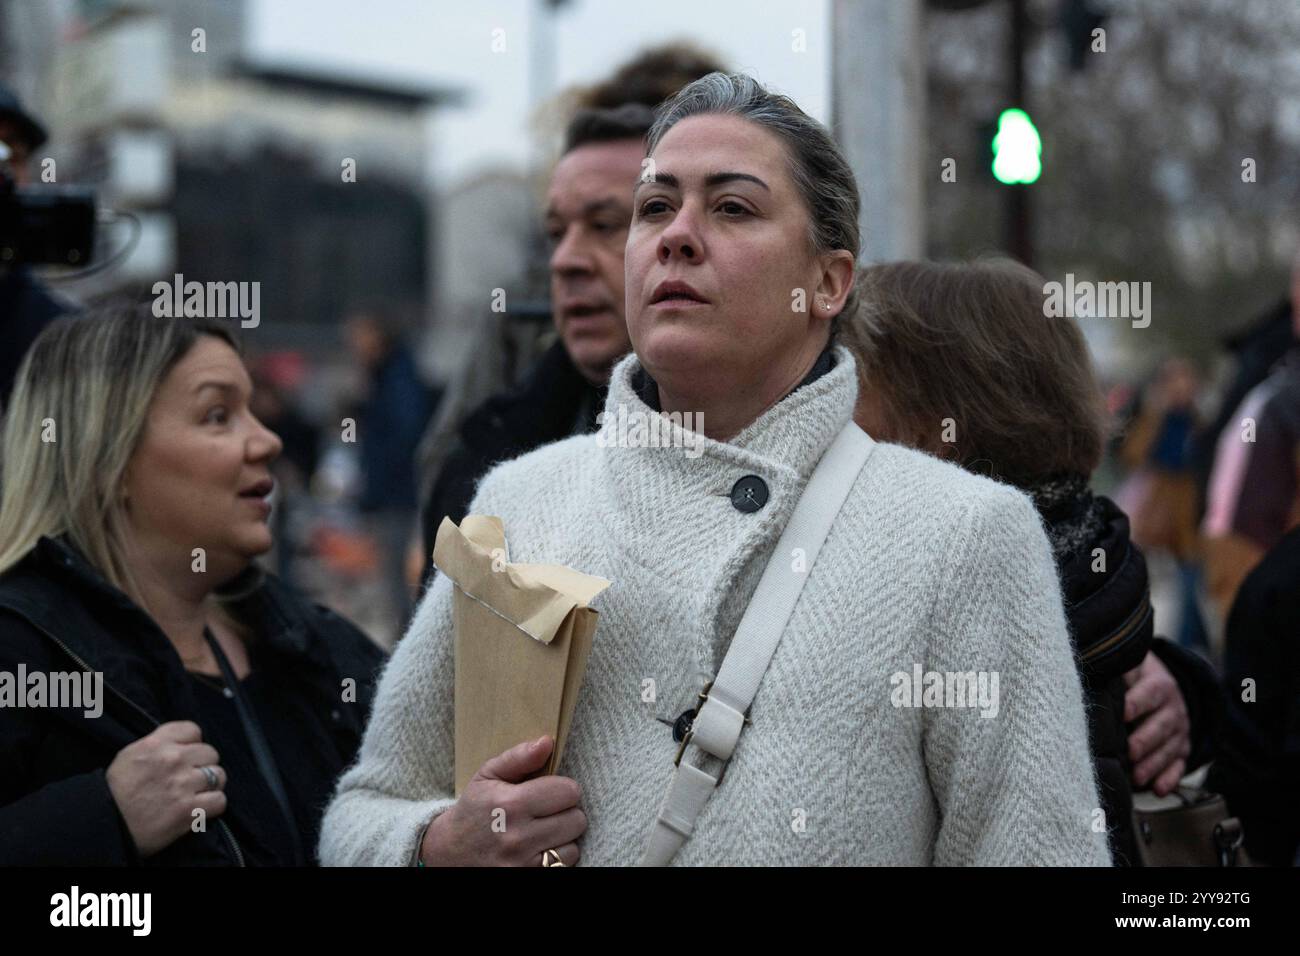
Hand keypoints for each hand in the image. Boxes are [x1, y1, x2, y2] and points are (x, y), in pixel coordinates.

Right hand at [106, 721, 226, 856]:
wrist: (105, 826)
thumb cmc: (114, 792)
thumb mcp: (130, 756)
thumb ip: (157, 745)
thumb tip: (181, 743)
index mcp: (156, 744)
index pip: (193, 730)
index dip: (193, 744)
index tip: (187, 754)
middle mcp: (173, 760)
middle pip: (210, 753)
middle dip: (203, 765)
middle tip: (192, 777)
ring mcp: (183, 785)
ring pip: (219, 776)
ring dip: (211, 785)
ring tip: (198, 793)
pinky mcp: (189, 810)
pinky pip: (220, 800)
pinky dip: (214, 805)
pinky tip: (202, 808)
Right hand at [418, 735, 585, 865]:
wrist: (450, 852)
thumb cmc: (474, 809)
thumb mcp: (488, 776)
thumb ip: (519, 757)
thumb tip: (548, 742)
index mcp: (510, 804)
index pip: (568, 791)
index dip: (563, 787)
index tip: (551, 790)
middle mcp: (518, 837)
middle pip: (576, 819)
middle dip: (566, 811)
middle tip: (548, 810)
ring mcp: (523, 863)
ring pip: (573, 845)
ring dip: (563, 836)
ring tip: (543, 829)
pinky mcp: (528, 877)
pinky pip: (564, 865)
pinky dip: (557, 856)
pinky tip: (540, 847)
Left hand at [1123, 652, 1190, 795]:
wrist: (1162, 683)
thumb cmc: (1134, 676)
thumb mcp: (1130, 666)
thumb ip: (1116, 668)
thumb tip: (1092, 668)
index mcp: (1160, 684)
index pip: (1150, 693)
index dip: (1137, 703)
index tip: (1122, 714)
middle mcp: (1174, 708)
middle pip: (1162, 725)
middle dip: (1146, 740)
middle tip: (1129, 752)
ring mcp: (1180, 730)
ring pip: (1170, 748)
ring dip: (1154, 764)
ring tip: (1137, 778)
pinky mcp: (1182, 749)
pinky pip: (1179, 765)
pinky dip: (1170, 778)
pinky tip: (1159, 790)